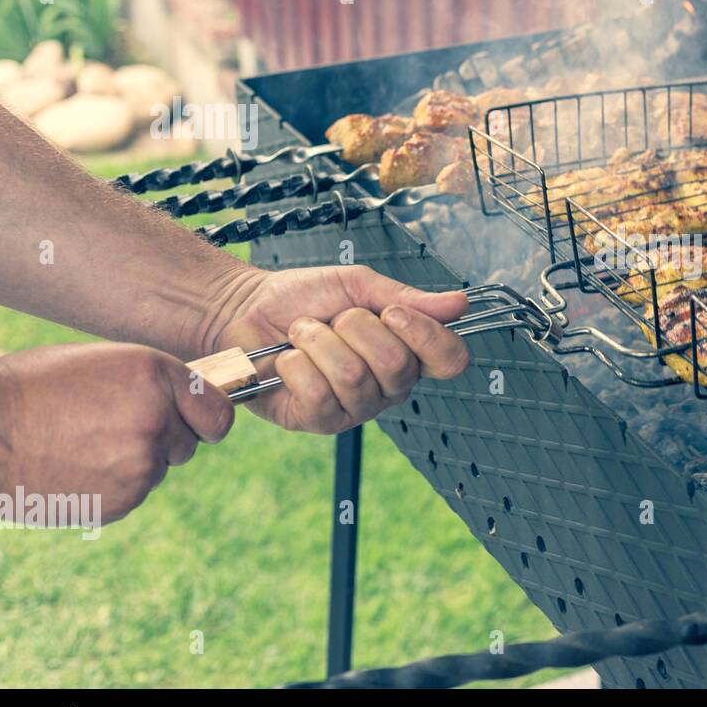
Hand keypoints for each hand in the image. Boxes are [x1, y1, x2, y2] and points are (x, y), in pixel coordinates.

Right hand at [0, 343, 233, 523]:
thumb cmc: (35, 388)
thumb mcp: (103, 364)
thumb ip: (153, 385)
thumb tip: (187, 408)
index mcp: (154, 375)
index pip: (218, 411)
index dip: (206, 418)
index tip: (197, 423)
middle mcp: (157, 418)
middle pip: (187, 442)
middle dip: (163, 438)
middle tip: (112, 428)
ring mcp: (141, 463)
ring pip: (158, 469)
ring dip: (134, 461)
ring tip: (82, 444)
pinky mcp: (122, 499)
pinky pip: (132, 492)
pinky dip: (112, 485)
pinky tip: (74, 467)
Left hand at [205, 266, 469, 433]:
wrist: (245, 308)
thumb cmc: (304, 297)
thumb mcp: (358, 285)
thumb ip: (407, 297)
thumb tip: (460, 303)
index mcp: (408, 352)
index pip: (450, 359)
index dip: (427, 336)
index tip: (392, 312)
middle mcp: (389, 387)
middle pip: (398, 366)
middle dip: (356, 329)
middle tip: (334, 319)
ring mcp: (355, 408)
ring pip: (354, 378)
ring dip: (319, 342)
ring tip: (303, 334)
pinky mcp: (318, 421)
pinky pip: (320, 395)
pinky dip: (296, 365)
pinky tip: (287, 360)